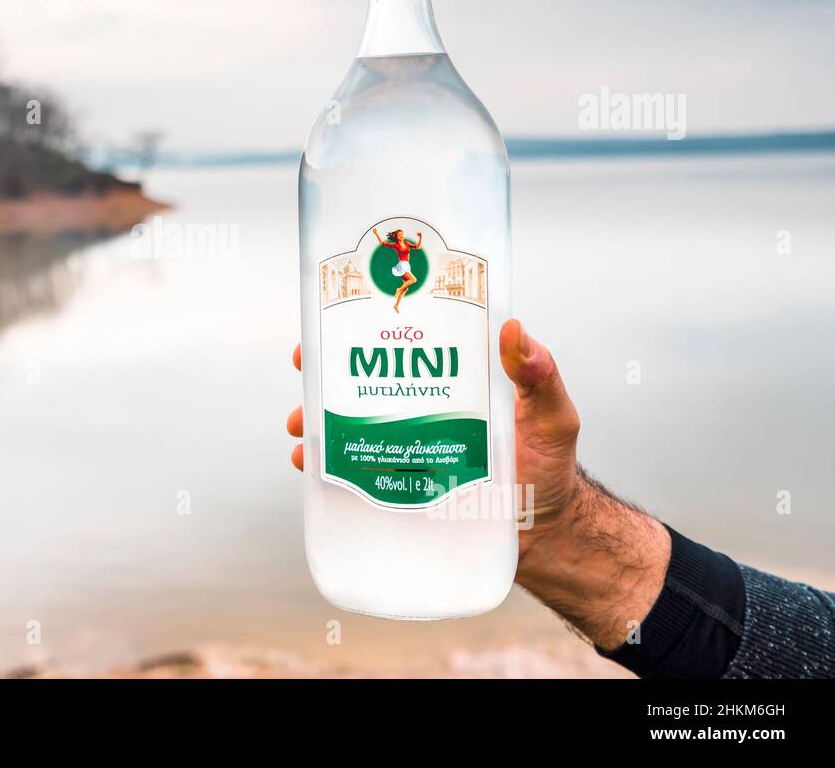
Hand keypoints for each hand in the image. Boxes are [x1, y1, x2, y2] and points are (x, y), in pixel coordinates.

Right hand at [286, 319, 669, 649]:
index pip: (407, 341)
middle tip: (305, 368)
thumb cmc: (551, 471)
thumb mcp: (552, 419)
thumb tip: (514, 331)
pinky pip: (351, 468)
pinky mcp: (396, 484)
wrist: (543, 538)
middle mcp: (422, 406)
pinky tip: (308, 464)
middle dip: (326, 370)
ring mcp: (405, 445)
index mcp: (454, 380)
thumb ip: (541, 378)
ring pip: (349, 421)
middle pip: (364, 378)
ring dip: (317, 417)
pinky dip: (323, 464)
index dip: (370, 324)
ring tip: (302, 425)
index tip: (339, 316)